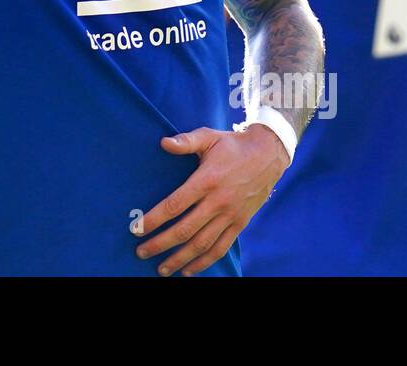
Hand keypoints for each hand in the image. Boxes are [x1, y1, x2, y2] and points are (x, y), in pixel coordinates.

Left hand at [133, 124, 289, 276]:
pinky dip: (204, 262)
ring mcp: (230, 215)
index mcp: (206, 180)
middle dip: (160, 244)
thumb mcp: (209, 137)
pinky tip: (189, 270)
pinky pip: (221, 248)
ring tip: (161, 269)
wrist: (269, 154)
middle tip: (141, 252)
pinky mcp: (240, 223)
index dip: (154, 219)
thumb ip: (185, 141)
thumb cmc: (233, 145)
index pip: (175, 205)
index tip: (136, 229)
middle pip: (185, 230)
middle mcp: (218, 202)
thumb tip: (163, 142)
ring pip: (202, 244)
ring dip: (180, 259)